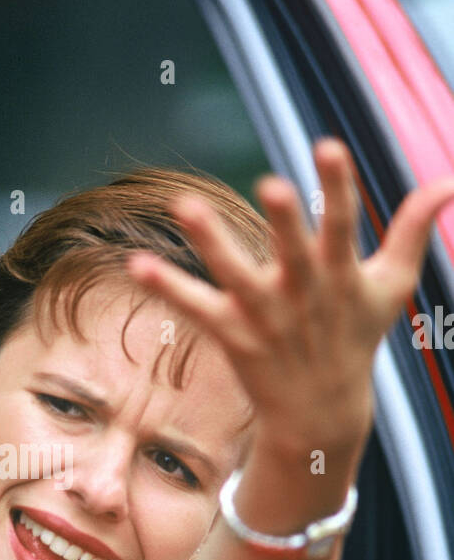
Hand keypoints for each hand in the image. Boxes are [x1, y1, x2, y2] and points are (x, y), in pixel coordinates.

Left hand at [126, 139, 453, 457]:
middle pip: (293, 252)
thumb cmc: (355, 337)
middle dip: (284, 220)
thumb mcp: (391, 285)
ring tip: (183, 206)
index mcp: (340, 274)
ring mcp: (264, 315)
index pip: (343, 225)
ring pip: (234, 274)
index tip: (327, 147)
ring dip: (210, 242)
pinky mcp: (231, 333)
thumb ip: (414, 228)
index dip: (337, 186)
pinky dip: (166, 286)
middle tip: (270, 184)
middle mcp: (302, 293)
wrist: (321, 412)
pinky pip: (195, 306)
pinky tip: (137, 262)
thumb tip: (449, 180)